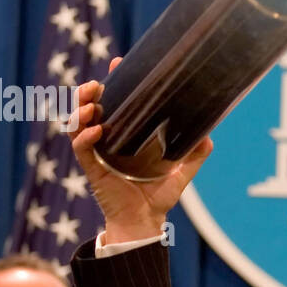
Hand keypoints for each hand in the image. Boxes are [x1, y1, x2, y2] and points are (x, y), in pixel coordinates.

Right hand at [69, 56, 213, 242]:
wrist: (145, 223)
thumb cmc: (157, 197)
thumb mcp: (181, 173)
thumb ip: (195, 154)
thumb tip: (209, 135)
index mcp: (125, 136)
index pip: (116, 102)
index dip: (115, 82)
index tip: (118, 64)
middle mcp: (108, 141)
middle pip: (89, 108)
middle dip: (88, 92)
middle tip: (97, 83)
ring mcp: (98, 153)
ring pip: (77, 123)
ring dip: (80, 109)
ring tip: (91, 104)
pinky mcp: (92, 169)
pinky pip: (81, 148)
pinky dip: (85, 137)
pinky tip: (97, 130)